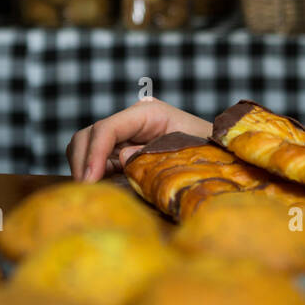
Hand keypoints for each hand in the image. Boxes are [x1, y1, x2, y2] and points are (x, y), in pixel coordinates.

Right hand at [65, 99, 212, 181]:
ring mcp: (124, 136)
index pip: (108, 128)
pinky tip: (100, 190)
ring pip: (84, 147)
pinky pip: (94, 161)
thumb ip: (154, 154)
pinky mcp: (121, 152)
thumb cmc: (211, 153)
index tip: (90, 180)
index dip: (94, 153)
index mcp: (149, 113)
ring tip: (93, 192)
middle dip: (83, 162)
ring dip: (84, 169)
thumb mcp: (187, 152)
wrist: (221, 160)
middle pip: (88, 135)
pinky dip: (91, 174)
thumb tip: (121, 159)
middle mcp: (131, 121)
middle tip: (86, 191)